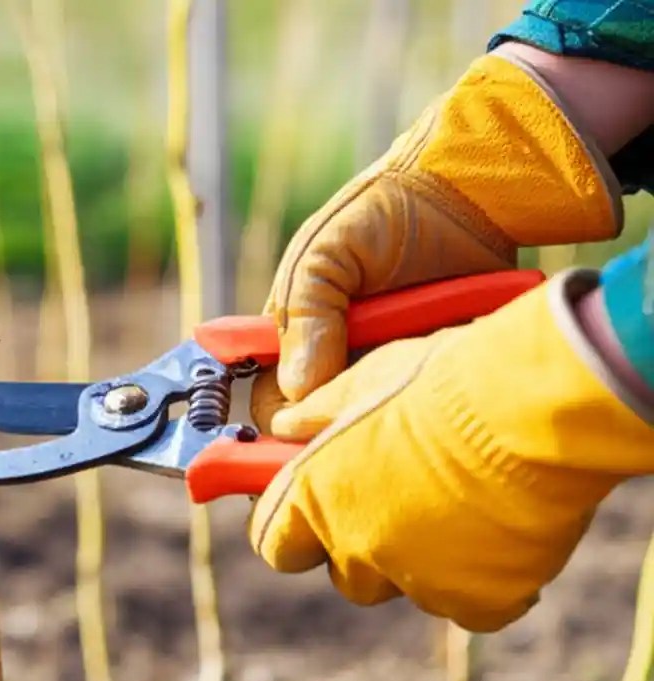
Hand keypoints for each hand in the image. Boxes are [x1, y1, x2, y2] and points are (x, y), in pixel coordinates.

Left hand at [246, 276, 653, 631]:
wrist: (525, 410)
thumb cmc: (440, 382)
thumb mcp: (363, 381)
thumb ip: (317, 414)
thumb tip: (285, 426)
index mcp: (316, 500)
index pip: (277, 544)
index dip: (294, 531)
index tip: (313, 515)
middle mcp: (357, 550)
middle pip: (347, 575)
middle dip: (367, 548)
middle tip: (404, 502)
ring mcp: (419, 582)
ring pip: (412, 588)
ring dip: (427, 562)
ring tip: (464, 505)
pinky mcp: (480, 600)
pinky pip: (473, 604)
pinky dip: (485, 580)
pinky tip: (502, 532)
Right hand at [250, 47, 624, 426]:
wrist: (468, 195)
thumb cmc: (381, 215)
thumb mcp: (324, 254)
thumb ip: (304, 315)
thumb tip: (297, 390)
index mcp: (296, 338)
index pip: (273, 401)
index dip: (283, 416)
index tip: (306, 418)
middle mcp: (340, 363)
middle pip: (325, 423)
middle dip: (341, 416)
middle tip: (368, 389)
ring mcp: (388, 371)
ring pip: (376, 418)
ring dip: (390, 401)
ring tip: (411, 364)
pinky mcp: (434, 372)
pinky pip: (426, 405)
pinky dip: (431, 392)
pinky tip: (441, 364)